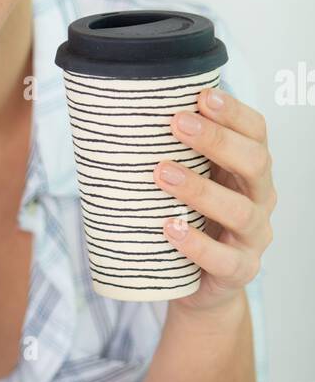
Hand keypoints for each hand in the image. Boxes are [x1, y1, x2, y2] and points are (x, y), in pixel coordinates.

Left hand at [153, 87, 276, 313]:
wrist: (199, 286)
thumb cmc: (190, 221)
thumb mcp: (188, 183)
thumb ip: (173, 154)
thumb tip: (120, 117)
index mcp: (250, 170)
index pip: (256, 133)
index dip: (234, 112)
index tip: (200, 96)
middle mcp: (260, 198)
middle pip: (255, 163)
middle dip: (217, 140)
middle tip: (177, 123)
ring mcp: (253, 237)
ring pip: (240, 210)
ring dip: (201, 189)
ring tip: (163, 174)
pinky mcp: (239, 271)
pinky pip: (224, 259)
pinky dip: (197, 244)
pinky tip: (170, 228)